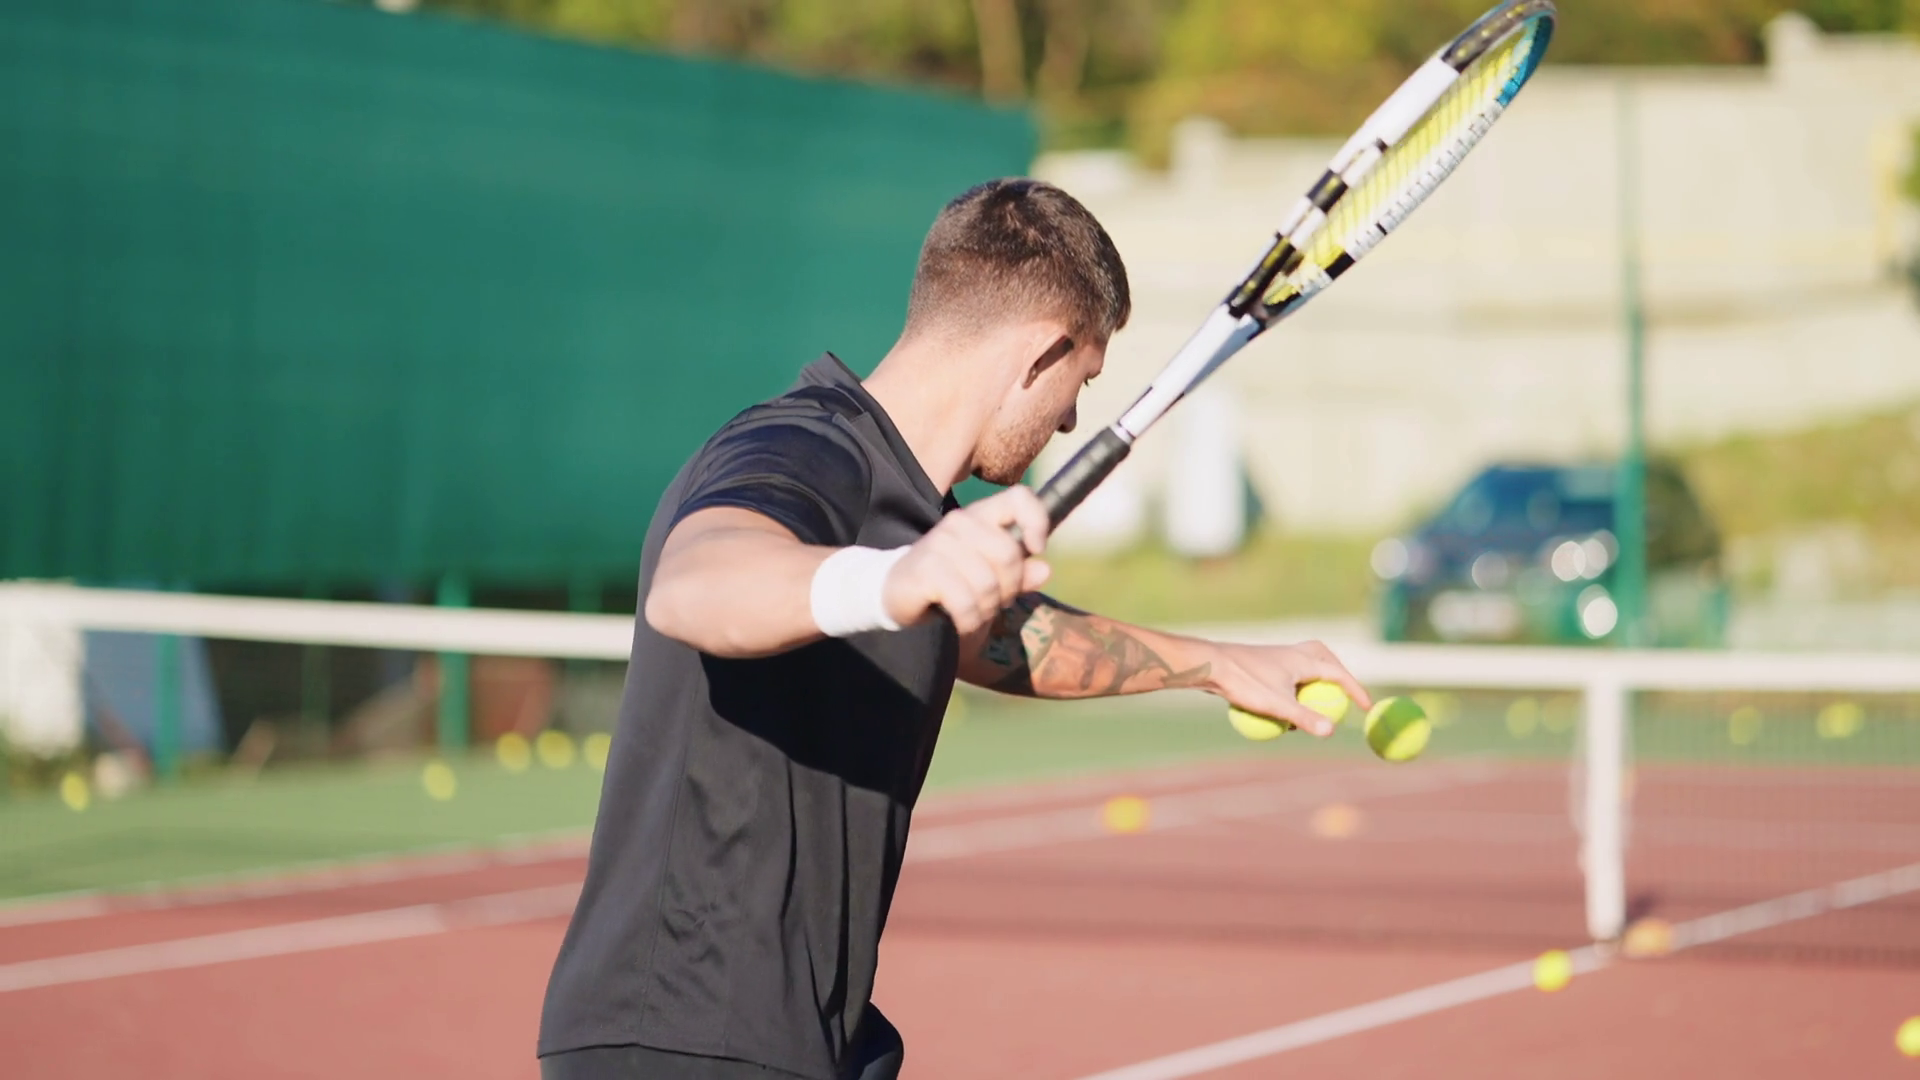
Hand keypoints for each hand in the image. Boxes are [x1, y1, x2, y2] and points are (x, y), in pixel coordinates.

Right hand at [883, 487, 1051, 634]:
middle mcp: (960, 522)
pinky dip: (969, 620)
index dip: (1036, 521)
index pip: (1019, 498)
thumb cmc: (948, 580)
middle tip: (995, 601)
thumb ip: (1019, 572)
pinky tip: (962, 621)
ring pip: (988, 584)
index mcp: (980, 515)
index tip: (1035, 549)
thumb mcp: (988, 576)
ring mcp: (940, 543)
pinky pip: (966, 602)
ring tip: (974, 611)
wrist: (893, 590)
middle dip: (1009, 589)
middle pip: (1009, 555)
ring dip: (987, 609)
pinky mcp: (926, 569)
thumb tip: (1045, 570)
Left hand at [1199, 640, 1372, 736]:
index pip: (1338, 673)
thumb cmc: (1244, 682)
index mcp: (1301, 659)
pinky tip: (1284, 707)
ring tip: (1317, 700)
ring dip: (1315, 677)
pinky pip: (1286, 672)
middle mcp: (1291, 653)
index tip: (1366, 707)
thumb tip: (1331, 731)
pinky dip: (1294, 685)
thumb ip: (1304, 718)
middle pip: (1324, 657)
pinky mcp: (1261, 663)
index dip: (1355, 690)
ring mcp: (1275, 657)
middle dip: (1338, 672)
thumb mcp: (1276, 705)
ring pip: (1304, 662)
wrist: (1210, 665)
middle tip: (1346, 691)